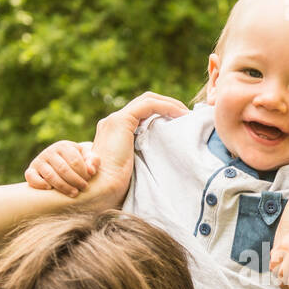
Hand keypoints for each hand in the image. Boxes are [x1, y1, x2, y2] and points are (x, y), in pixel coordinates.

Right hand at [26, 93, 188, 209]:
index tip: (180, 122)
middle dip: (168, 104)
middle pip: (145, 102)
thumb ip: (143, 156)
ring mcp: (115, 119)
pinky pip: (149, 105)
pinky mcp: (121, 121)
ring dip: (170, 104)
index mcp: (115, 131)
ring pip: (147, 99)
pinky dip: (166, 107)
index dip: (161, 112)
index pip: (141, 112)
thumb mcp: (135, 167)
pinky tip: (179, 115)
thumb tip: (164, 158)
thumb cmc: (117, 187)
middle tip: (186, 115)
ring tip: (185, 114)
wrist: (102, 189)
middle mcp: (113, 121)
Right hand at [26, 141, 96, 196]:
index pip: (75, 160)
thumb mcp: (86, 157)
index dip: (84, 173)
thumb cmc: (77, 161)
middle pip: (63, 169)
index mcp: (64, 146)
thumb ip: (93, 161)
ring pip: (50, 175)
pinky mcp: (31, 171)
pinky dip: (40, 184)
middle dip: (76, 181)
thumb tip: (91, 171)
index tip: (89, 180)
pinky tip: (51, 190)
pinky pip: (32, 177)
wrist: (59, 164)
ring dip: (63, 186)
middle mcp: (49, 152)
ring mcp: (39, 161)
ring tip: (74, 193)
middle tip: (84, 188)